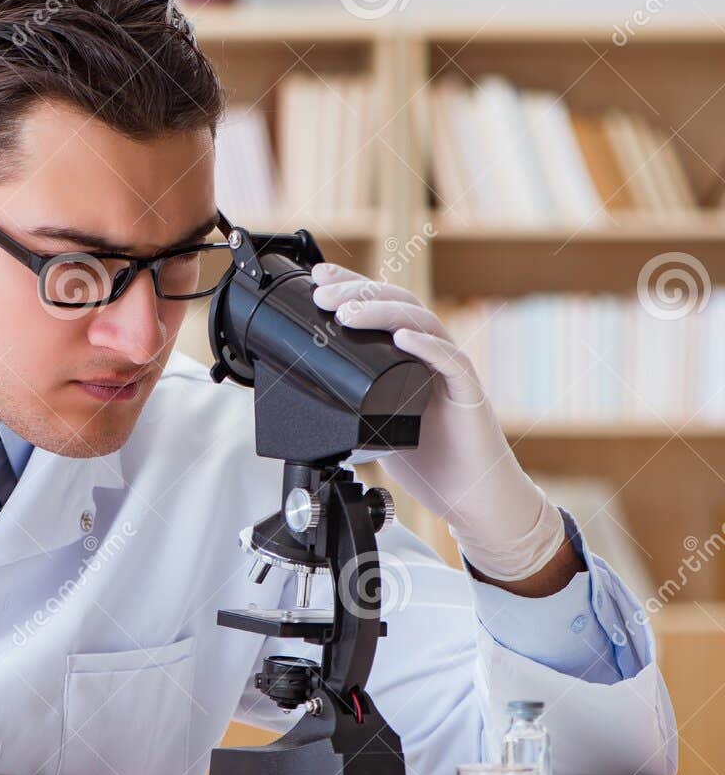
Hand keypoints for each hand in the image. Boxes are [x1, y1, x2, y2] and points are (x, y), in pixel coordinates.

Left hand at [308, 262, 567, 583]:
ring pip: (422, 325)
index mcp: (408, 358)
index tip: (317, 277)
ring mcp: (452, 371)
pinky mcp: (469, 394)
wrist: (469, 498)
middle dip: (358, 292)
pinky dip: (427, 346)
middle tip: (322, 293)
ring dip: (383, 313)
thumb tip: (305, 390)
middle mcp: (431, 356)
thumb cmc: (429, 462)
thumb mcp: (374, 425)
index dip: (352, 287)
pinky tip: (403, 337)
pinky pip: (451, 361)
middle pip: (399, 305)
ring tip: (349, 312)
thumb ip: (351, 402)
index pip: (381, 309)